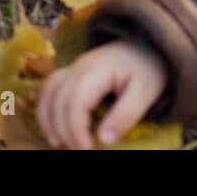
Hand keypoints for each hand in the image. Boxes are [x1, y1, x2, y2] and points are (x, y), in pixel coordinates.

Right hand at [36, 40, 168, 148]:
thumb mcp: (146, 92)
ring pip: (49, 92)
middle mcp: (80, 66)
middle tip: (79, 149)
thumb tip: (104, 140)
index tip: (86, 149)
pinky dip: (46, 107)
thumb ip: (126, 115)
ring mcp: (74, 66)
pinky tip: (53, 126)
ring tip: (58, 143)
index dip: (75, 129)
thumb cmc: (149, 68)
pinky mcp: (73, 71)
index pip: (75, 102)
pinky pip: (50, 87)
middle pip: (59, 99)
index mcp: (98, 70)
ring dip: (49, 119)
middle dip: (64, 129)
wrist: (150, 45)